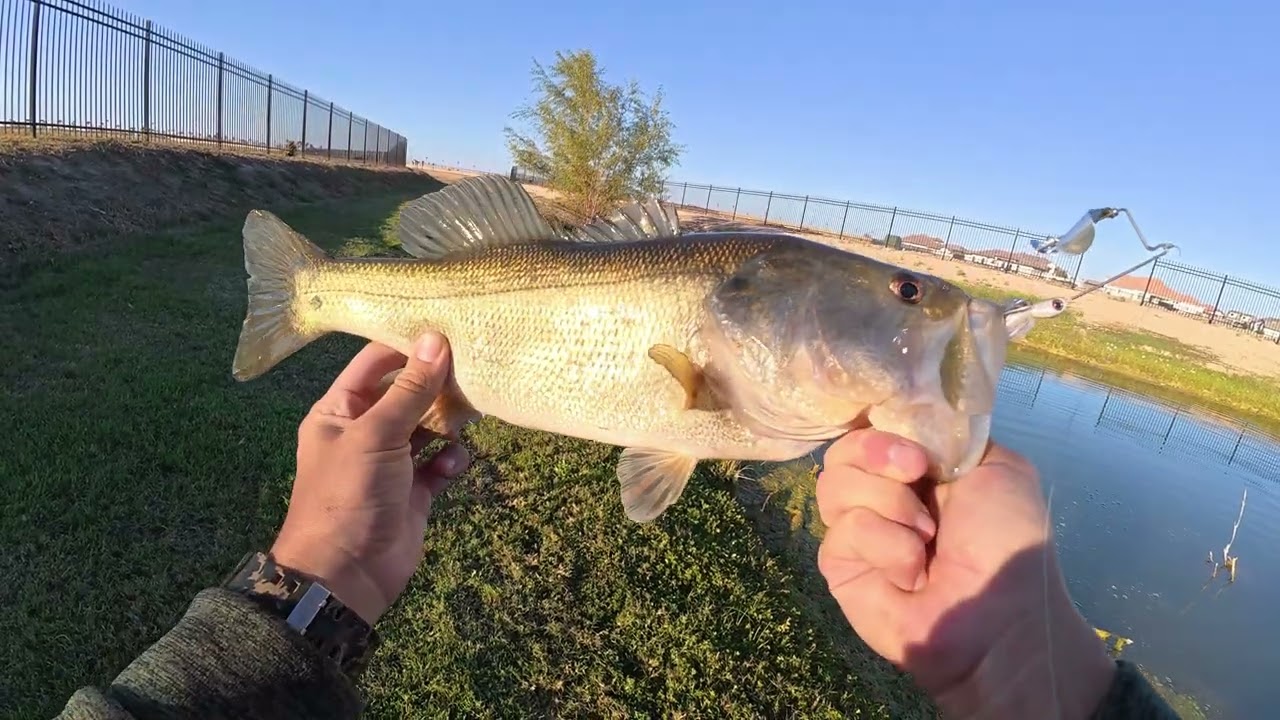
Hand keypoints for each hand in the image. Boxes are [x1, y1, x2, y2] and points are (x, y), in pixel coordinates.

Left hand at [269, 332, 469, 624]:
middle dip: (437, 386)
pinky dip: (450, 461)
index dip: (407, 346)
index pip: (374, 363)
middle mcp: (364, 431)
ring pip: (429, 428)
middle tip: (473, 372)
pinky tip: (453, 466)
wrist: (346, 576)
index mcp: (339, 411)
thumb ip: (410, 389)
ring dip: (449, 424)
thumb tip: (436, 338)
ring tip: (471, 417)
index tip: (448, 330)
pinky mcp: (414, 491)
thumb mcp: (377, 434)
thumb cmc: (349, 495)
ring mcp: (391, 462)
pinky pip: (440, 464)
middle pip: (407, 393)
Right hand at [815, 429, 1115, 718]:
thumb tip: (905, 426)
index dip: (881, 425)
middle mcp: (881, 493)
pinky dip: (885, 546)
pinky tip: (911, 572)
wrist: (998, 616)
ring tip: (924, 538)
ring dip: (890, 505)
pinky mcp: (839, 566)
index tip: (914, 443)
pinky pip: (842, 531)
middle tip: (917, 476)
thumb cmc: (1006, 541)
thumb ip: (951, 436)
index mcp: (916, 467)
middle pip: (842, 449)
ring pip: (833, 484)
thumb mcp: (999, 467)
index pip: (871, 426)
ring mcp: (856, 530)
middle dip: (879, 455)